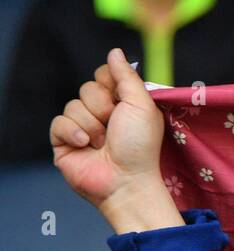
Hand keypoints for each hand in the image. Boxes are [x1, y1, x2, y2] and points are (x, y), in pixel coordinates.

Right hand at [50, 48, 181, 232]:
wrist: (127, 181)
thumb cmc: (140, 147)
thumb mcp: (142, 105)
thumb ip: (127, 76)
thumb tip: (115, 52)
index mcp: (121, 104)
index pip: (103, 76)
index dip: (109, 84)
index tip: (121, 99)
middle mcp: (101, 114)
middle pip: (87, 88)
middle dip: (102, 106)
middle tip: (114, 126)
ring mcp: (81, 128)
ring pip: (72, 105)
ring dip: (91, 124)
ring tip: (103, 143)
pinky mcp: (64, 141)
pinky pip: (58, 122)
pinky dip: (74, 133)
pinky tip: (86, 147)